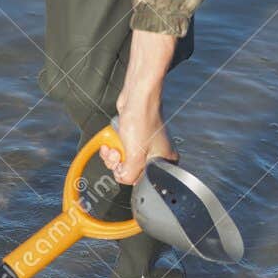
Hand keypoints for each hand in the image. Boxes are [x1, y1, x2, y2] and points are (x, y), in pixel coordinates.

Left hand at [99, 30, 177, 184]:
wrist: (137, 97)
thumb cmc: (142, 120)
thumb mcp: (135, 156)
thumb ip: (130, 175)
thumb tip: (123, 178)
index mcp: (164, 162)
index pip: (142, 180)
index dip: (128, 174)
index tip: (123, 165)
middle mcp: (156, 155)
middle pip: (130, 170)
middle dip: (117, 163)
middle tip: (117, 152)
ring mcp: (144, 146)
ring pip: (122, 160)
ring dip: (112, 154)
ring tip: (113, 144)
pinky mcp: (134, 137)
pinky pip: (120, 149)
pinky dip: (113, 145)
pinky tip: (112, 139)